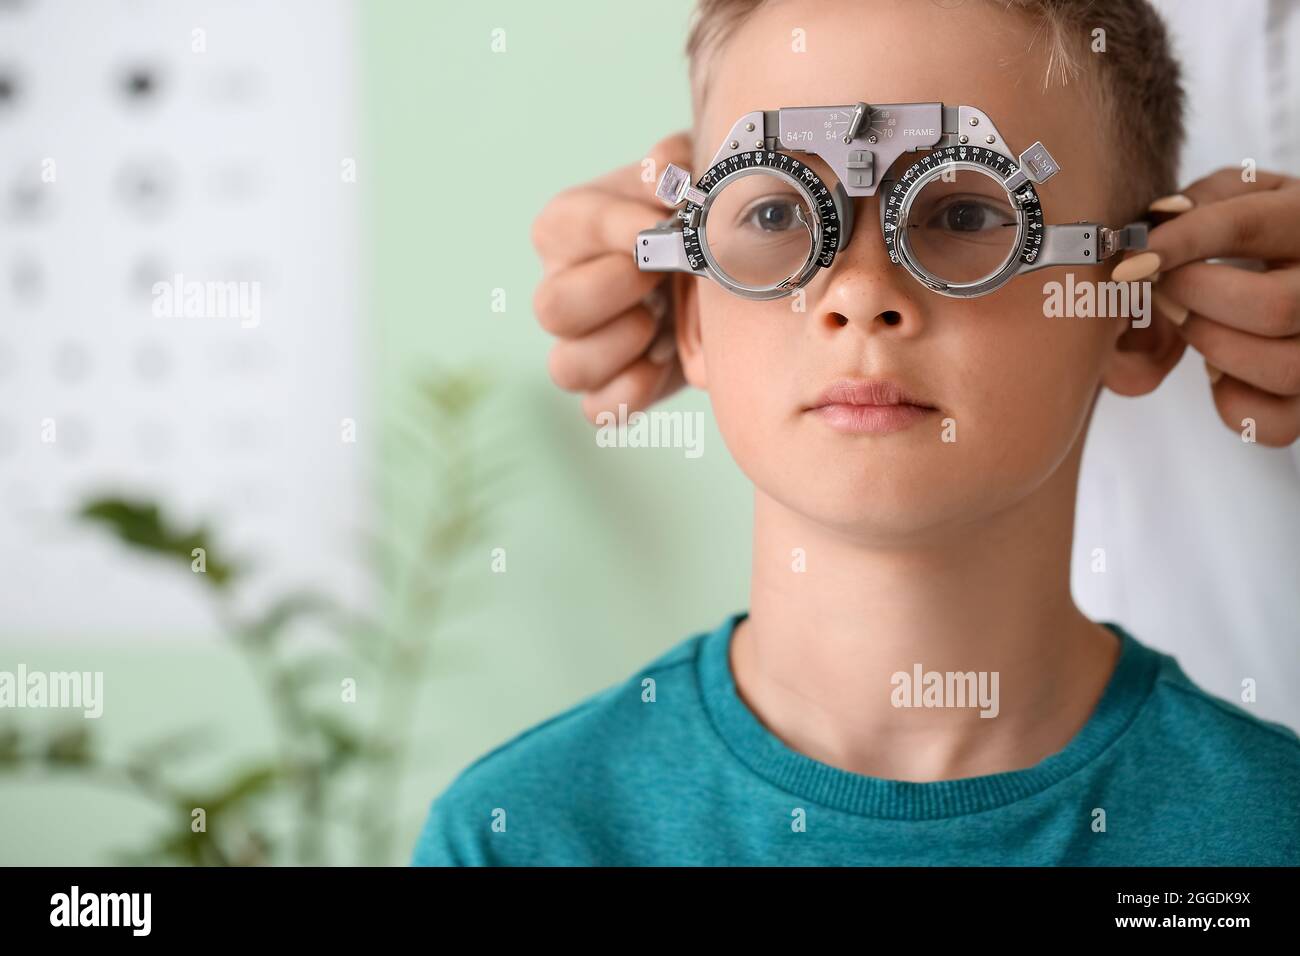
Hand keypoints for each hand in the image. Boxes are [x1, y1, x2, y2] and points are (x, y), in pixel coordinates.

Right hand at [531, 133, 691, 423]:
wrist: (725, 272)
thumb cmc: (696, 213)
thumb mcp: (692, 174)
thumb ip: (676, 163)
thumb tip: (667, 170)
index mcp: (568, 229)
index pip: (566, 227)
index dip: (616, 227)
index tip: (664, 223)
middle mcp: (561, 289)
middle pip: (550, 307)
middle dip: (611, 291)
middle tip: (658, 275)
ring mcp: (579, 346)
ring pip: (565, 367)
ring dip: (622, 346)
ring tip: (662, 321)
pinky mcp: (607, 390)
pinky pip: (596, 409)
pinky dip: (633, 391)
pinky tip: (667, 361)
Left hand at [1115, 169, 1299, 445]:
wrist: (1284, 267)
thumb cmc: (1245, 231)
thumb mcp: (1227, 198)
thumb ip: (1191, 205)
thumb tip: (1158, 223)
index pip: (1246, 226)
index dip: (1181, 244)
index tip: (1130, 263)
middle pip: (1274, 307)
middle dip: (1196, 302)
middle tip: (1164, 291)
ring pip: (1283, 368)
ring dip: (1213, 348)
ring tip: (1191, 323)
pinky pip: (1272, 421)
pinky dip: (1231, 402)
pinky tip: (1219, 370)